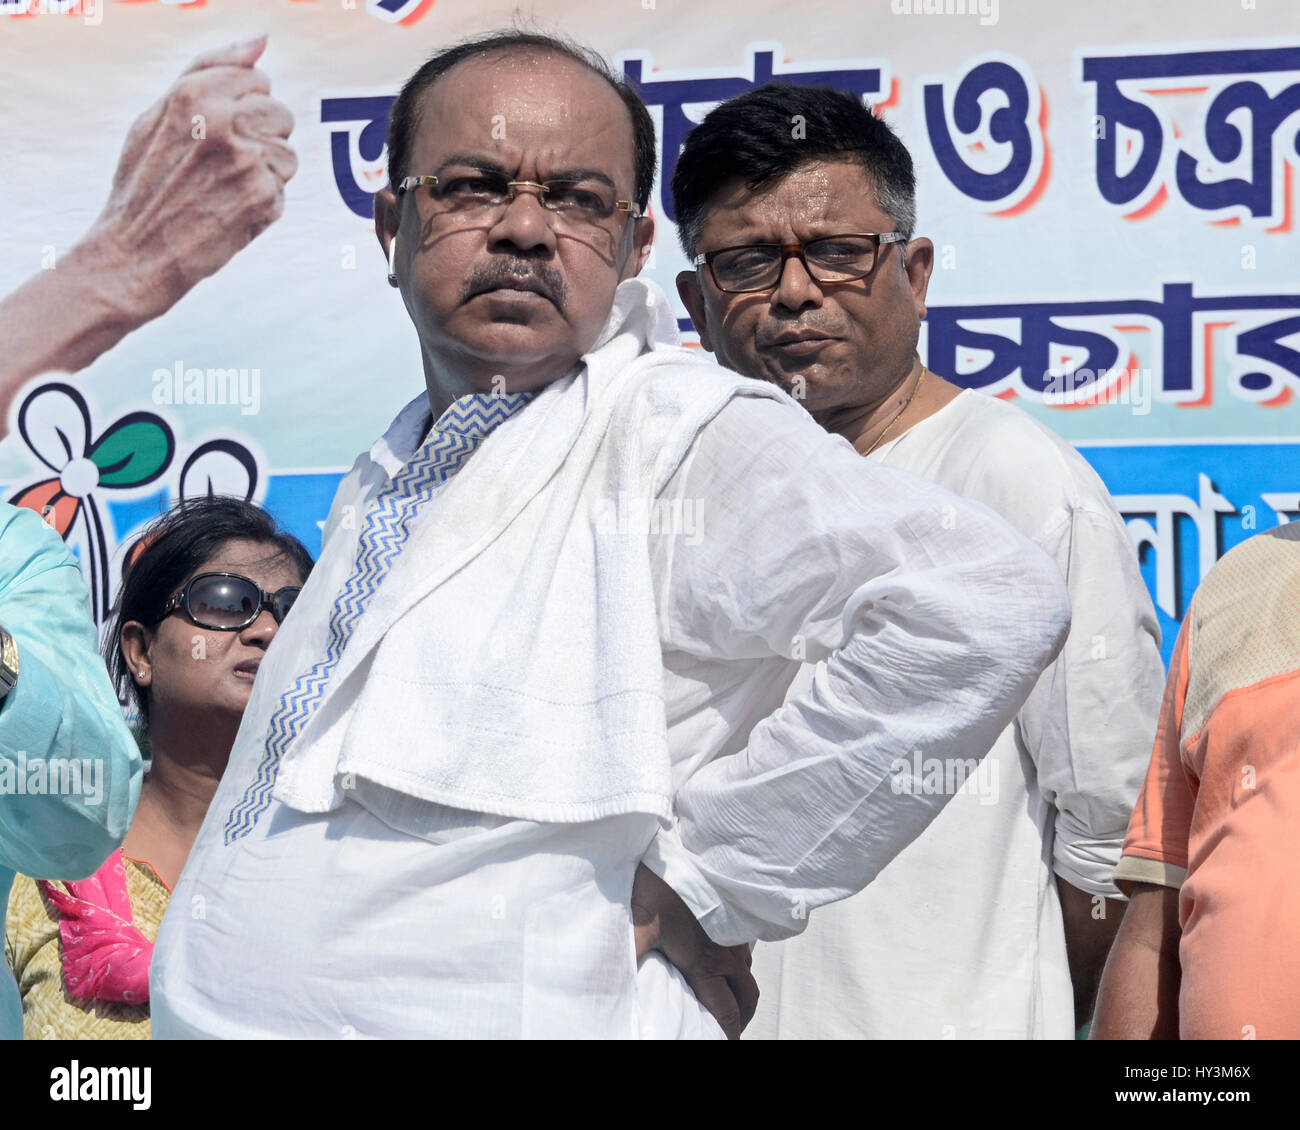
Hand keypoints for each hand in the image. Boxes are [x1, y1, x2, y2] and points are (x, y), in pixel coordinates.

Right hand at [85, 36, 297, 321]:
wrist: (136, 252)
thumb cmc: (146, 182)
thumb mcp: (159, 113)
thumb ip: (209, 70)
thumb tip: (260, 41)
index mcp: (194, 93)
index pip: (258, 80)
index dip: (243, 108)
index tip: (218, 132)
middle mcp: (224, 121)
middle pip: (281, 114)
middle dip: (260, 138)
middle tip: (221, 166)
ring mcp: (247, 160)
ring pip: (288, 154)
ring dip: (265, 173)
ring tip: (224, 189)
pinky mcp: (263, 197)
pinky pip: (283, 190)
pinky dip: (263, 204)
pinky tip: (229, 211)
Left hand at [631, 863, 758, 1038]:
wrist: (680, 848)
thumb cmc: (660, 886)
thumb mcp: (637, 924)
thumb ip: (628, 956)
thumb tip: (607, 986)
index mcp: (707, 963)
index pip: (725, 1012)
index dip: (726, 1035)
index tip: (723, 1042)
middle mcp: (728, 951)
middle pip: (747, 996)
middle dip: (740, 1018)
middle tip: (727, 1028)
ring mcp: (735, 931)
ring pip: (747, 970)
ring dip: (740, 989)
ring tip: (724, 996)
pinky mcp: (734, 912)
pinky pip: (744, 946)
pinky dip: (739, 961)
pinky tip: (722, 956)